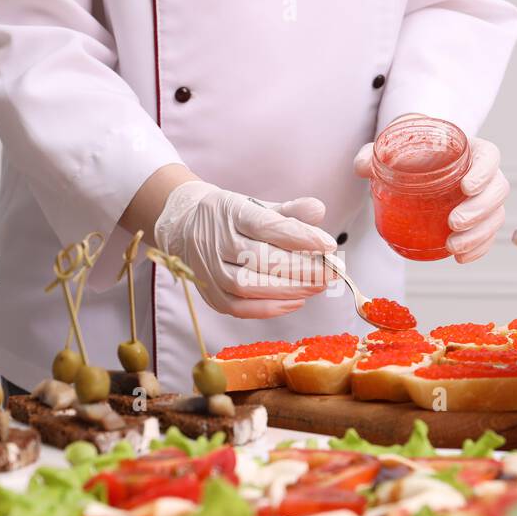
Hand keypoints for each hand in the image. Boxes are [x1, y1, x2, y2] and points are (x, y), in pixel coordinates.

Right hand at [153, 181, 336, 317]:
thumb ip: (290, 211)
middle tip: (332, 272)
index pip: (265, 225)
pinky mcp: (210, 296)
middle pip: (259, 258)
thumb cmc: (232, 218)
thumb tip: (319, 211)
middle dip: (301, 268)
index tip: (329, 245)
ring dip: (289, 289)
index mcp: (229, 211)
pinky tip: (296, 301)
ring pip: (248, 285)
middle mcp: (214, 241)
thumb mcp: (259, 206)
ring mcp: (209, 271)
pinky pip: (240, 308)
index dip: (299, 236)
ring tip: (319, 286)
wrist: (185, 227)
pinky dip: (270, 309)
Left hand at [353, 125, 508, 263]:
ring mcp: (482, 199)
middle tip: (453, 223)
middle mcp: (482, 174)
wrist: (414, 167)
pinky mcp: (477, 220)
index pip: (489, 156)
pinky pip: (487, 236)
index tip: (465, 187)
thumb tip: (363, 166)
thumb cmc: (410, 154)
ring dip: (478, 235)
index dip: (484, 172)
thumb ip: (374, 154)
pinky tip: (460, 257)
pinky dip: (478, 249)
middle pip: (498, 190)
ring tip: (452, 246)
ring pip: (495, 216)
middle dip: (480, 210)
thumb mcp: (392, 148)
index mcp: (468, 150)